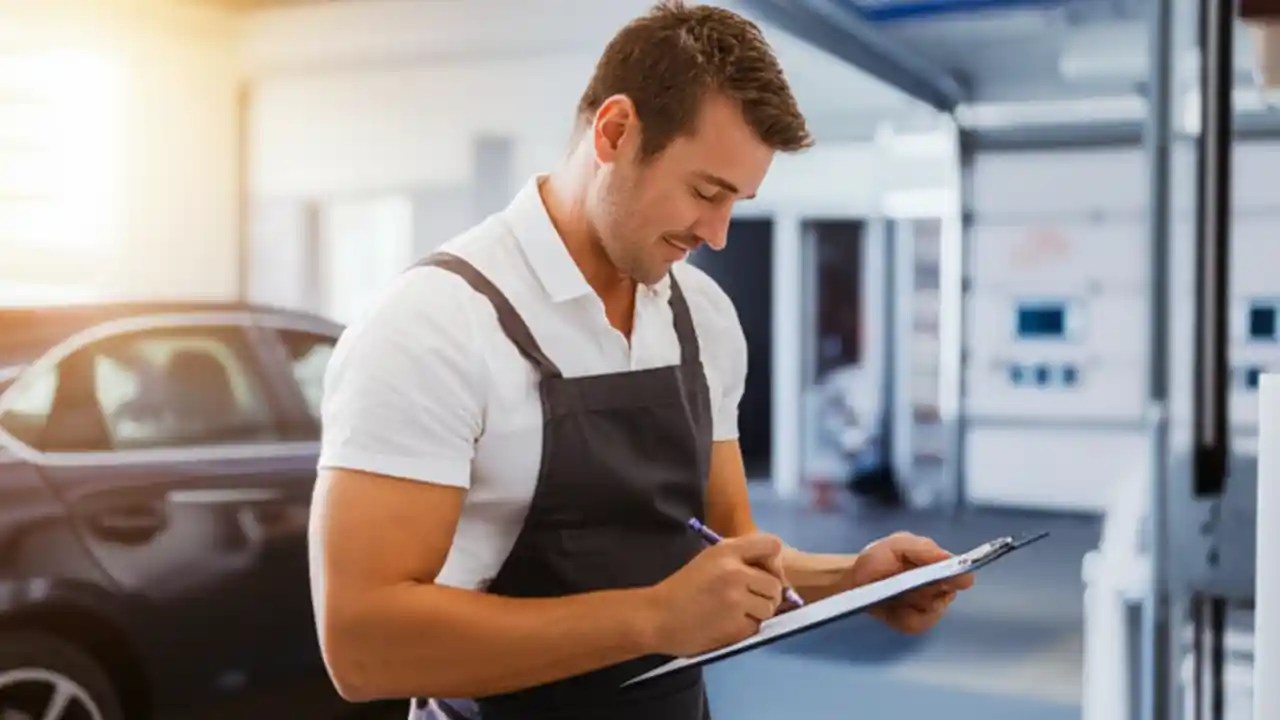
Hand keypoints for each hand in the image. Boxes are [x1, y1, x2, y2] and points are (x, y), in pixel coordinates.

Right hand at [644, 533, 787, 656]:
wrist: (656, 616)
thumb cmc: (682, 587)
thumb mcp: (708, 560)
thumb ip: (738, 560)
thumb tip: (771, 571)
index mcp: (726, 551)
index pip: (771, 545)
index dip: (773, 562)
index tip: (762, 573)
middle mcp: (736, 572)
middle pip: (775, 584)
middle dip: (767, 594)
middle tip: (750, 599)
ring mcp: (737, 601)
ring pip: (769, 607)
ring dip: (757, 613)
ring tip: (736, 613)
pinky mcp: (736, 626)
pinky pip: (756, 626)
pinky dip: (746, 627)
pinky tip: (726, 624)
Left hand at [843, 532, 974, 634]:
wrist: (854, 582)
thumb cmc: (876, 560)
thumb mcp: (894, 545)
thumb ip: (921, 548)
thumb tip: (949, 558)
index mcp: (938, 564)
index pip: (961, 575)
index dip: (955, 579)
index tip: (940, 580)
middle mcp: (940, 586)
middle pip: (947, 596)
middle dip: (926, 592)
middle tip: (904, 585)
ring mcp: (930, 607)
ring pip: (932, 613)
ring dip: (912, 606)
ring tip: (894, 596)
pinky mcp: (916, 623)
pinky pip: (918, 625)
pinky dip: (903, 619)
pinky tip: (891, 611)